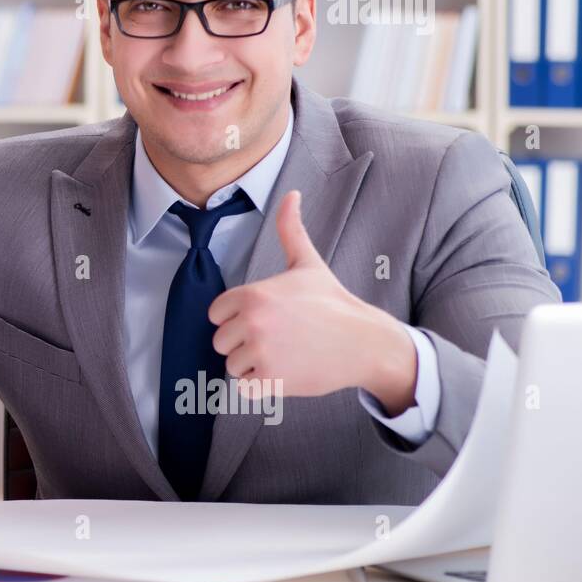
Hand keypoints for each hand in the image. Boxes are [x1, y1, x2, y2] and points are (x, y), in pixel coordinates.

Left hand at [207, 190, 417, 412]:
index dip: (237, 318)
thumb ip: (290, 229)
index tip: (266, 318)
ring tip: (285, 354)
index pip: (216, 315)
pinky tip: (286, 371)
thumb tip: (292, 193)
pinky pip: (245, 388)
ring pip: (233, 366)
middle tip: (279, 338)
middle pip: (221, 342)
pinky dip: (261, 386)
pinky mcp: (271, 380)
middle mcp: (252, 322)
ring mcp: (260, 352)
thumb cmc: (333, 303)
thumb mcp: (307, 263)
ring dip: (253, 366)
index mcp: (251, 294)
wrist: (364, 342)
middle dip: (244, 344)